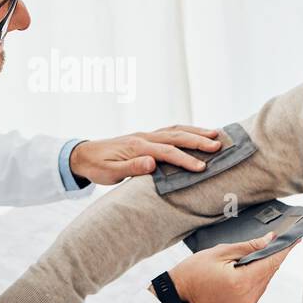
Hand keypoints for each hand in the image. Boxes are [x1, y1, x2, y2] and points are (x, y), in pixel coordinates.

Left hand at [69, 125, 220, 185]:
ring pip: (175, 130)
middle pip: (176, 136)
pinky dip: (185, 130)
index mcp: (137, 147)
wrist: (83, 155)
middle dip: (198, 140)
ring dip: (195, 132)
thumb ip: (131, 168)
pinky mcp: (146, 137)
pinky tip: (195, 133)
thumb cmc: (97, 167)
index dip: (185, 159)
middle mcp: (144, 137)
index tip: (202, 167)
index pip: (166, 152)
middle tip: (219, 146)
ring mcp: (145, 135)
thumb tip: (152, 163)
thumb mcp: (110, 173)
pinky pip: (169, 131)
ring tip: (215, 135)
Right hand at [164, 233, 296, 302]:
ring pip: (263, 283)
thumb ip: (248, 247)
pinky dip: (254, 280)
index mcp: (242, 283)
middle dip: (270, 258)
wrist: (178, 296)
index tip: (295, 240)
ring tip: (248, 258)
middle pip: (268, 273)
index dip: (284, 250)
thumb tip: (270, 240)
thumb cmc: (193, 272)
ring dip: (261, 269)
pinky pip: (256, 292)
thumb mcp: (220, 252)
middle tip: (273, 242)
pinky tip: (243, 272)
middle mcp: (248, 298)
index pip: (271, 263)